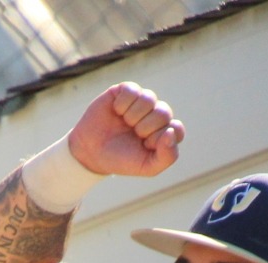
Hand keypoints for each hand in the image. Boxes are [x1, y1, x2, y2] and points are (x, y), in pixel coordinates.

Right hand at [66, 83, 184, 177]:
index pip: (176, 129)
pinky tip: (117, 111)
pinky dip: (123, 104)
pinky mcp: (125, 91)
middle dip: (145, 128)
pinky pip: (133, 90)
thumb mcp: (147, 167)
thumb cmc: (121, 159)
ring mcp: (141, 102)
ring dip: (133, 116)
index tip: (146, 145)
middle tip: (133, 134)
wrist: (91, 152)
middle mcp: (156, 115)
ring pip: (149, 99)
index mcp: (165, 133)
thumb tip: (172, 132)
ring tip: (125, 123)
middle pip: (164, 113)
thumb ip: (168, 156)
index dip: (160, 138)